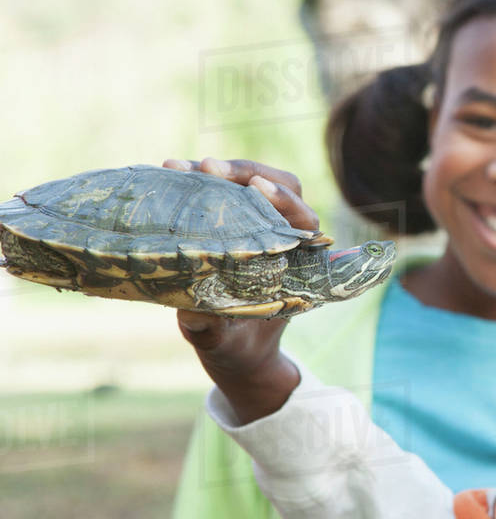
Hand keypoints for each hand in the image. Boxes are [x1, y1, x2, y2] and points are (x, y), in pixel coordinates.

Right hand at [165, 157, 311, 422]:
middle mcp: (285, 235)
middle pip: (279, 186)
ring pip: (250, 182)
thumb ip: (213, 328)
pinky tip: (169, 173)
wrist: (235, 352)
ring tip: (177, 166)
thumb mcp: (223, 343)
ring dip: (217, 171)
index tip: (258, 187)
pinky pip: (223, 191)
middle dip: (244, 172)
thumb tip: (192, 311)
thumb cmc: (237, 346)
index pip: (302, 219)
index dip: (283, 200)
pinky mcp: (235, 220)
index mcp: (300, 261)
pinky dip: (200, 181)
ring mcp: (260, 224)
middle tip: (207, 166)